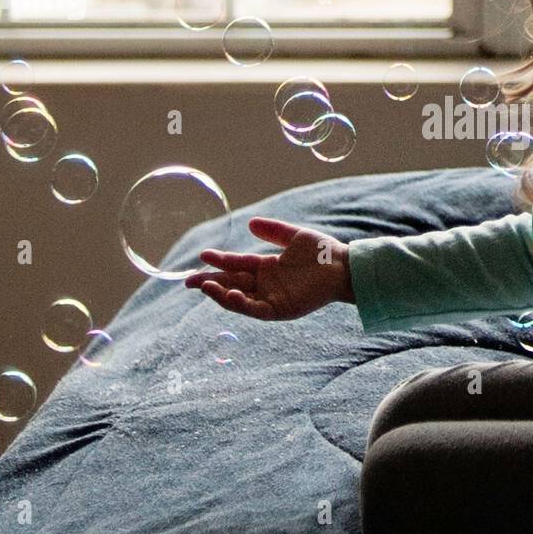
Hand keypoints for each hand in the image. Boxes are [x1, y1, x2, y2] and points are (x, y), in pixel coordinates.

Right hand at [183, 218, 353, 320]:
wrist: (344, 266)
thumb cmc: (323, 252)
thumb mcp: (294, 237)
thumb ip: (273, 231)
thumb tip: (250, 224)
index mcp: (267, 268)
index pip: (237, 266)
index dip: (219, 262)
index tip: (202, 256)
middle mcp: (266, 285)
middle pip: (231, 284)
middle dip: (210, 283)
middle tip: (188, 282)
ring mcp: (272, 298)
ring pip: (239, 299)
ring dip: (220, 295)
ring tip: (205, 287)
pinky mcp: (281, 309)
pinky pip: (255, 309)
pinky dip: (241, 304)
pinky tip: (229, 294)